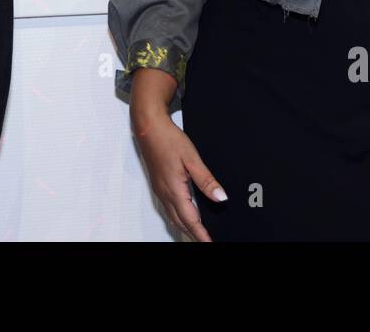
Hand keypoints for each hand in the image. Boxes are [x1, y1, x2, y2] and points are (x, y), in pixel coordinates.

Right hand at [130, 68, 227, 241]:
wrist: (148, 127)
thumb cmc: (167, 139)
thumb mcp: (192, 158)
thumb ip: (206, 180)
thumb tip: (221, 198)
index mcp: (174, 189)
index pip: (191, 220)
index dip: (201, 235)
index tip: (210, 243)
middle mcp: (164, 193)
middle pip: (180, 222)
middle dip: (194, 234)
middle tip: (207, 241)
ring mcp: (160, 189)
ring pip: (173, 216)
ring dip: (186, 227)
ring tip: (199, 233)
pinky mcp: (158, 184)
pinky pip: (169, 208)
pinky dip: (179, 216)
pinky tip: (187, 213)